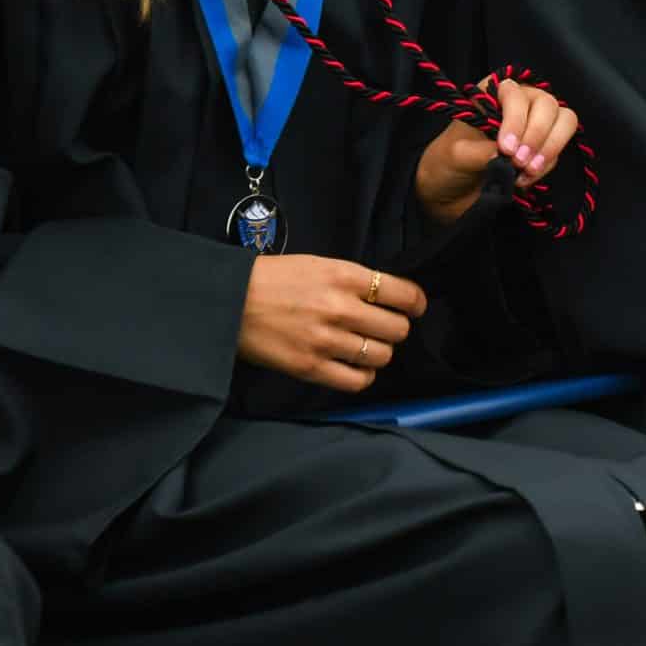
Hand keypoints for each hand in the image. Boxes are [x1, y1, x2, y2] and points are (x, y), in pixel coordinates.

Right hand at [237, 255, 424, 392]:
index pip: (403, 294)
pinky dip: (364, 376)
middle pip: (397, 329)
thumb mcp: (320, 265)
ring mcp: (325, 340)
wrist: (230, 300)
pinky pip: (357, 380)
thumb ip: (355, 280)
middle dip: (396, 329)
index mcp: (344, 276)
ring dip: (380, 353)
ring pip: (382, 356)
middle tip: (384, 328)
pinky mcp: (310, 367)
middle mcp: (340, 308)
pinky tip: (356, 366)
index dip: (415, 303)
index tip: (414, 307)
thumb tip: (389, 297)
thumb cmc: (275, 279)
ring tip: (367, 346)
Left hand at [414, 80, 579, 225]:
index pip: (516, 94)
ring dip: (550, 147)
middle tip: (519, 161)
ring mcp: (535, 126)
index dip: (516, 119)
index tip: (506, 148)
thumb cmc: (447, 163)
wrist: (449, 193)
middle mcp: (519, 104)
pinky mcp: (543, 150)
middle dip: (537, 134)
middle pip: (548, 105)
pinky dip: (546, 165)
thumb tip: (510, 156)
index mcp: (493, 94)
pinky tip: (524, 179)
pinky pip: (558, 151)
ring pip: (564, 122)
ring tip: (527, 170)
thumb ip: (483, 151)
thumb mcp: (458, 154)